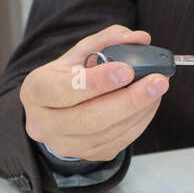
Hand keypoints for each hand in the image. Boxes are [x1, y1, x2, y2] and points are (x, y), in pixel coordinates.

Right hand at [20, 25, 167, 161]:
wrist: (56, 108)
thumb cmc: (67, 77)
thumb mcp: (79, 52)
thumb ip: (107, 40)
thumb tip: (139, 38)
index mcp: (35, 91)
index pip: (63, 90)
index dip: (96, 82)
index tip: (126, 70)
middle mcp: (44, 123)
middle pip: (89, 118)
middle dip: (129, 99)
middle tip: (157, 81)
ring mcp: (65, 144)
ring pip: (108, 132)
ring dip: (140, 109)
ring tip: (158, 88)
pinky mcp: (87, 154)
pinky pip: (120, 141)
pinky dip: (141, 120)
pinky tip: (151, 103)